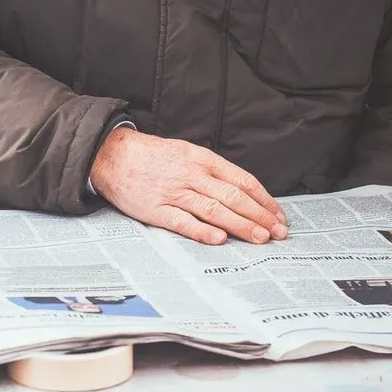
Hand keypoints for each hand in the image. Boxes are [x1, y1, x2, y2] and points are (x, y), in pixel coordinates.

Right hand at [90, 128, 287, 244]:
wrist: (112, 155)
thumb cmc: (151, 156)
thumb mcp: (186, 153)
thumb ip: (212, 170)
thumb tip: (241, 192)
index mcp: (202, 159)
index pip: (243, 180)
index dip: (264, 200)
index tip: (278, 215)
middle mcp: (191, 175)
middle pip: (234, 196)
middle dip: (260, 215)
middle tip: (278, 232)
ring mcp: (173, 192)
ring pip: (214, 209)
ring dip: (241, 225)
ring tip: (260, 237)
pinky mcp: (155, 209)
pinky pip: (182, 221)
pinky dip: (202, 231)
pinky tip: (219, 239)